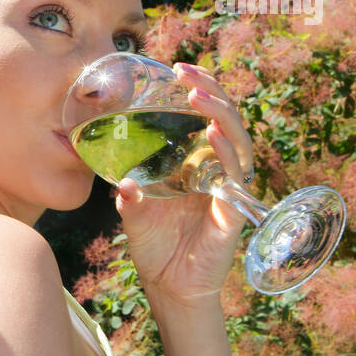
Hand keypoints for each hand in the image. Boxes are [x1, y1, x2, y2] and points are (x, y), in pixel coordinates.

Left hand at [113, 63, 252, 307]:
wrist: (168, 288)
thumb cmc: (155, 247)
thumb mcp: (133, 212)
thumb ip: (127, 191)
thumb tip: (119, 179)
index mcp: (195, 163)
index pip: (203, 116)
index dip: (198, 90)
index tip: (178, 67)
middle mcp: (216, 170)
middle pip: (224, 120)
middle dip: (210, 91)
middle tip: (186, 73)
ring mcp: (227, 188)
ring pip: (236, 141)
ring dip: (219, 114)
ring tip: (198, 96)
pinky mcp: (232, 210)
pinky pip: (236, 176)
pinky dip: (227, 153)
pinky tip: (213, 135)